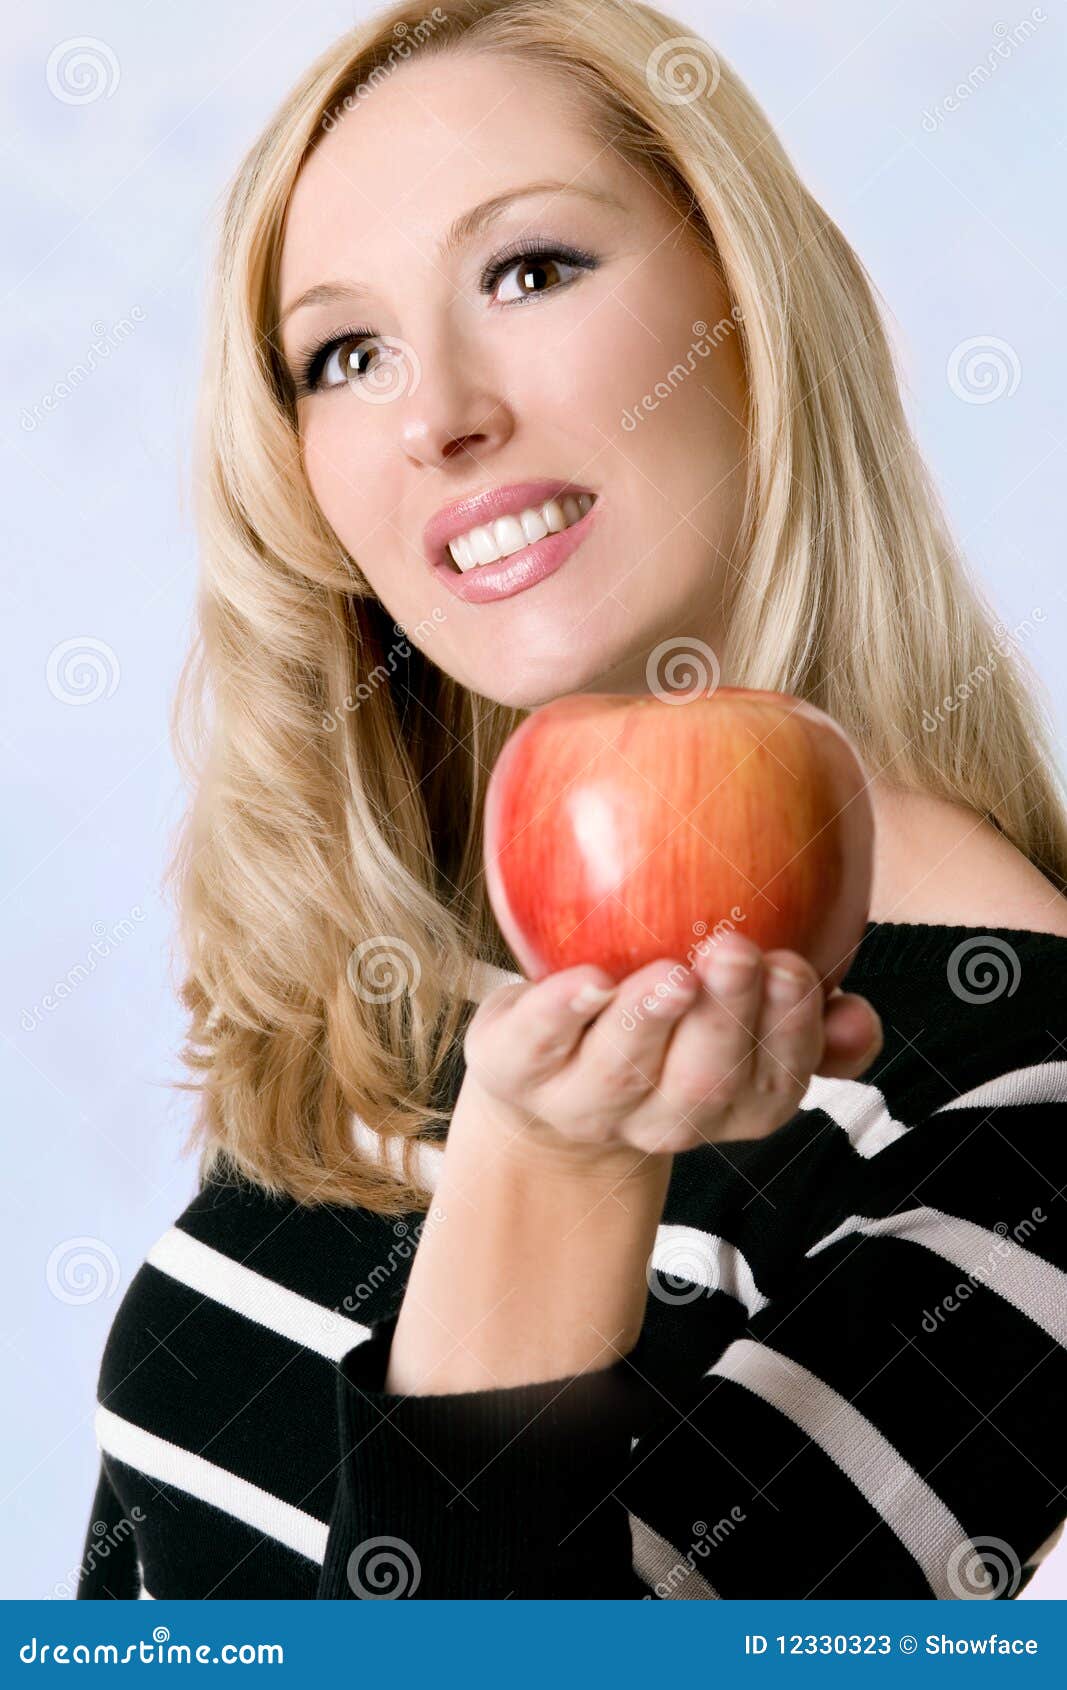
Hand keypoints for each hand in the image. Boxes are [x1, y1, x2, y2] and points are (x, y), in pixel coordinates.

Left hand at [460, 934, 882, 1159]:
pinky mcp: (513, 1068)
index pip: (772, 1085)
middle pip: (700, 1086)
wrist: (547, 1077)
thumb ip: (807, 1015)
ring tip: (673, 972)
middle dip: (726, 1021)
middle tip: (738, 951)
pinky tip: (588, 979)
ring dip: (650, 1021)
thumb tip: (859, 1017)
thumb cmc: (666, 1025)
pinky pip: (538, 1043)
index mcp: (725, 1107)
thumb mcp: (739, 1021)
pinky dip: (562, 1012)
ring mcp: (580, 1102)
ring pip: (621, 1074)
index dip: (788, 1033)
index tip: (793, 967)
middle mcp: (655, 1119)